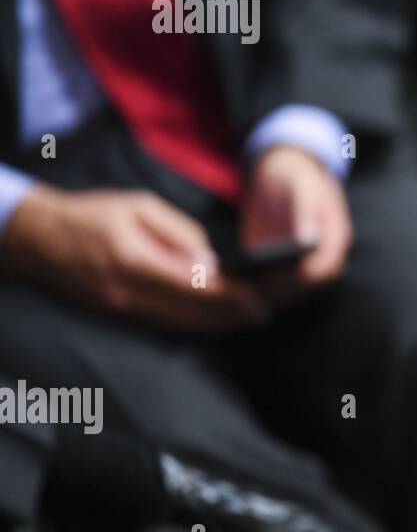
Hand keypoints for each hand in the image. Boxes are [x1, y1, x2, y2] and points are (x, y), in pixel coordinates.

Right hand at [0, 187, 268, 331]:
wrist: (37, 236)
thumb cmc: (92, 213)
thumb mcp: (139, 206)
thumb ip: (180, 233)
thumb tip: (210, 263)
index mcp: (135, 263)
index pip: (194, 288)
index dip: (229, 297)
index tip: (257, 299)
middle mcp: (128, 295)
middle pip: (191, 314)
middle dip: (230, 316)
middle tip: (264, 313)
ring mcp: (121, 310)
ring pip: (178, 325)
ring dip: (216, 325)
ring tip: (248, 319)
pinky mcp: (117, 314)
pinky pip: (162, 324)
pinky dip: (192, 324)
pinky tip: (214, 320)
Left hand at [240, 145, 351, 305]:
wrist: (285, 171)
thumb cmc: (296, 174)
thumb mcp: (301, 183)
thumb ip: (306, 209)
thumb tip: (308, 239)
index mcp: (335, 238)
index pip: (325, 271)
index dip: (301, 280)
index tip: (271, 280)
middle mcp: (322, 257)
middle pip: (305, 289)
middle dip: (276, 294)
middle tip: (244, 294)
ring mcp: (302, 264)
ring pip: (287, 293)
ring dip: (263, 296)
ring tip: (232, 293)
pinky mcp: (281, 268)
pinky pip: (270, 286)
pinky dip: (252, 289)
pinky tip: (228, 285)